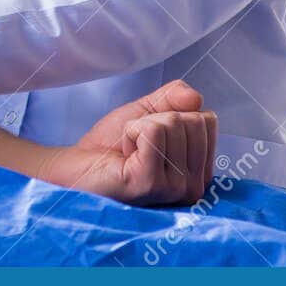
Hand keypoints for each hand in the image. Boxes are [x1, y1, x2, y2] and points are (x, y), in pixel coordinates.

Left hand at [38, 80, 217, 205]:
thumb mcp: (149, 112)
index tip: (152, 136)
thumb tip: (196, 97)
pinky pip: (152, 132)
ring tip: (129, 150)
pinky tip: (123, 154)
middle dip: (157, 120)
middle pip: (192, 121)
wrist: (77, 164)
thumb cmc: (112, 144)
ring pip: (171, 124)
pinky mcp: (151, 184)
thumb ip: (175, 98)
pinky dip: (131, 131)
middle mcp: (194, 186)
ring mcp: (174, 188)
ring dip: (140, 128)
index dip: (173, 116)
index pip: (207, 120)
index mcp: (199, 170)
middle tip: (138, 143)